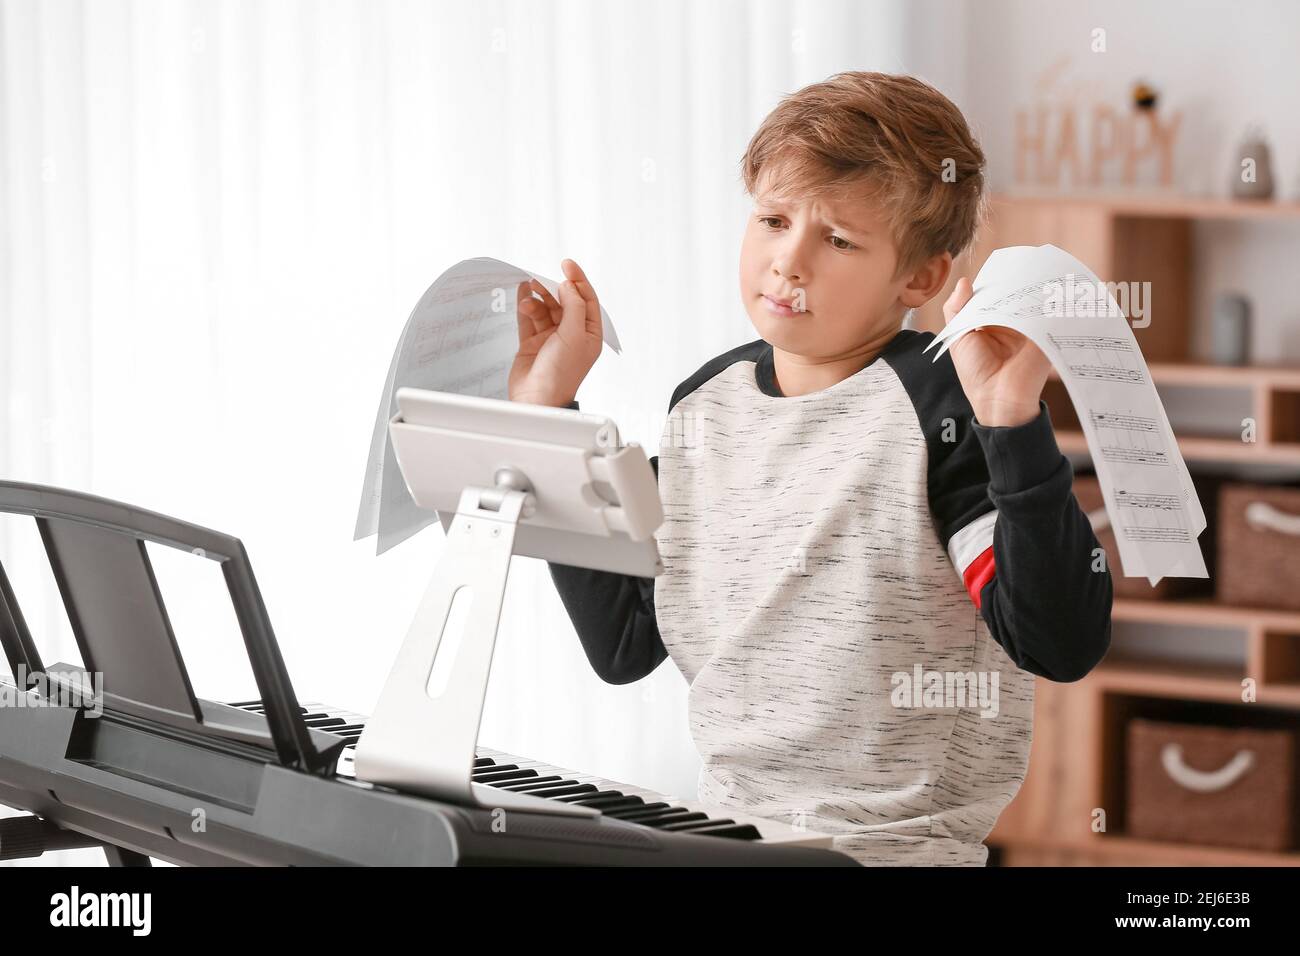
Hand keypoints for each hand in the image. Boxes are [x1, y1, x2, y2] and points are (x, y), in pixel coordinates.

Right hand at [508, 259, 602, 406]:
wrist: (537, 399)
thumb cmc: (560, 374)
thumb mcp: (574, 335)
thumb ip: (574, 307)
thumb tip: (569, 286)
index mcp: (589, 334)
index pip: (587, 300)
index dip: (578, 280)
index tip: (566, 264)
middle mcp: (571, 335)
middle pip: (563, 302)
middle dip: (553, 289)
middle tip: (540, 280)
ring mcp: (551, 338)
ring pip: (544, 309)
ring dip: (537, 299)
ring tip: (528, 292)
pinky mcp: (532, 343)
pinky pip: (528, 318)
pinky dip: (525, 305)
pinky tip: (522, 294)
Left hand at [942, 276, 1051, 427]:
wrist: (998, 400)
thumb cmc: (976, 373)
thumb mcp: (959, 339)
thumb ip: (956, 310)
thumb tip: (964, 281)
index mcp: (992, 321)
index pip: (996, 294)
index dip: (996, 280)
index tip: (998, 266)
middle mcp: (1012, 322)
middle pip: (1016, 293)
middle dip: (1016, 279)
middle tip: (1020, 261)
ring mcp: (1030, 328)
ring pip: (1033, 299)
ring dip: (1032, 287)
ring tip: (1033, 271)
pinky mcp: (1045, 335)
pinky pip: (1047, 313)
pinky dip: (1045, 302)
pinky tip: (1042, 291)